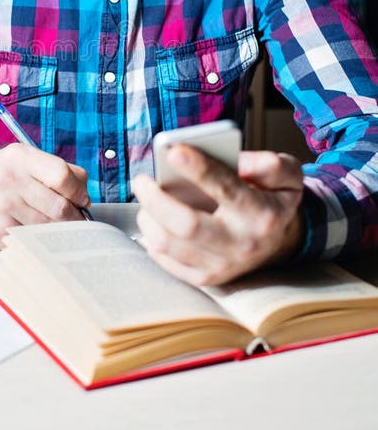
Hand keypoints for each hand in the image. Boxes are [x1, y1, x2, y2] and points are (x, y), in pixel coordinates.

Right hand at [0, 143, 89, 249]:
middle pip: (59, 206)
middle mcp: (9, 181)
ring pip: (49, 226)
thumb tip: (84, 193)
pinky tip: (39, 233)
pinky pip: (33, 239)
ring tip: (60, 226)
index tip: (82, 200)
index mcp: (20, 158)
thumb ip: (55, 169)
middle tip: (78, 219)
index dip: (78, 191)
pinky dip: (42, 238)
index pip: (62, 176)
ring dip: (60, 230)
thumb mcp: (23, 159)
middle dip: (75, 217)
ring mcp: (3, 208)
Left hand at [133, 146, 303, 285]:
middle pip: (187, 225)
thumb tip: (239, 162)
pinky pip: (166, 261)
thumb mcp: (287, 175)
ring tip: (146, 197)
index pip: (226, 189)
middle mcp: (241, 243)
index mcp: (262, 213)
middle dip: (157, 199)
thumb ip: (271, 165)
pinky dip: (152, 237)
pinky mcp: (206, 278)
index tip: (174, 151)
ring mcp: (223, 265)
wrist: (278, 243)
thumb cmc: (272, 200)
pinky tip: (152, 219)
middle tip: (142, 179)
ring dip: (148, 217)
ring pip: (170, 244)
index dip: (198, 169)